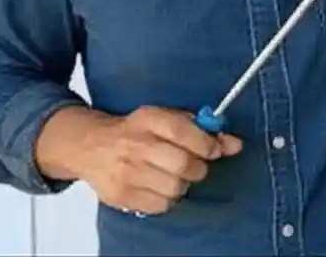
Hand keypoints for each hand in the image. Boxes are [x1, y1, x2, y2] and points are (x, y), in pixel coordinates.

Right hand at [77, 106, 241, 215]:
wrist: (90, 146)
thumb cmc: (135, 132)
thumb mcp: (165, 119)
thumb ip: (201, 130)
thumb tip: (234, 144)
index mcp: (148, 119)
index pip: (183, 131)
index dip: (206, 144)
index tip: (215, 150)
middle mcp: (135, 144)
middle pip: (183, 164)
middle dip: (198, 168)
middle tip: (193, 166)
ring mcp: (125, 172)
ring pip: (175, 188)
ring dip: (182, 185)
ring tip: (172, 176)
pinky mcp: (120, 195)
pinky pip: (160, 205)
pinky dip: (167, 199)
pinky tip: (159, 186)